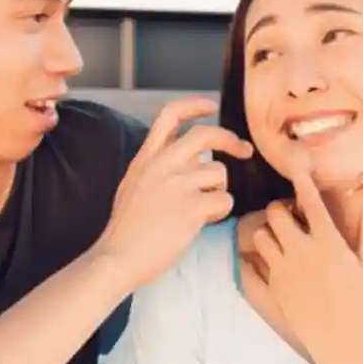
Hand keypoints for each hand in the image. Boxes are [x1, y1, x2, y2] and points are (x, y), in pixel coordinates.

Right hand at [95, 96, 253, 287]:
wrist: (118, 258)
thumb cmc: (127, 230)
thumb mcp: (134, 184)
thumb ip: (159, 167)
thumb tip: (193, 158)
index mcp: (146, 158)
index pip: (169, 114)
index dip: (194, 105)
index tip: (211, 106)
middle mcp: (162, 164)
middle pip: (205, 135)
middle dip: (230, 139)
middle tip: (244, 150)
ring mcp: (177, 184)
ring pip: (219, 173)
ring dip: (218, 192)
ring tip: (201, 211)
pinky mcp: (192, 207)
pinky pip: (224, 200)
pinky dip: (219, 212)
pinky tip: (202, 222)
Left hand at [252, 163, 362, 363]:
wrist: (343, 345)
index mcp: (327, 243)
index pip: (309, 201)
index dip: (301, 179)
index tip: (296, 165)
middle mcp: (300, 252)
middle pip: (274, 214)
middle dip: (281, 209)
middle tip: (293, 218)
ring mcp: (283, 271)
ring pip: (260, 236)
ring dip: (269, 233)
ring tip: (283, 241)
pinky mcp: (272, 290)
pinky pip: (252, 265)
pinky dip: (256, 258)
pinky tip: (268, 261)